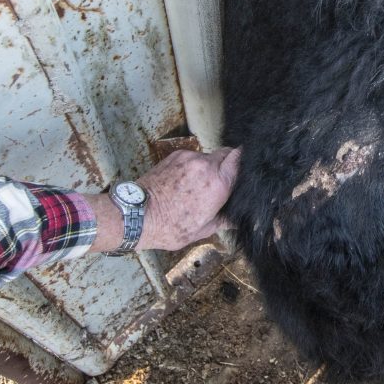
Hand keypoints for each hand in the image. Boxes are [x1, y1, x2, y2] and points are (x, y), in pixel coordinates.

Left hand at [88, 147, 240, 252]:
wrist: (137, 215)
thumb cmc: (170, 227)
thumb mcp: (203, 230)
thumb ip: (225, 219)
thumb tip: (240, 219)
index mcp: (218, 184)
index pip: (240, 158)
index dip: (245, 162)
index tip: (245, 170)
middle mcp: (206, 166)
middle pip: (227, 154)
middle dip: (228, 166)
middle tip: (223, 181)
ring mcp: (189, 158)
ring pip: (209, 156)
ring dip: (209, 168)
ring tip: (200, 186)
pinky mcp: (175, 156)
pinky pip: (192, 157)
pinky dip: (193, 167)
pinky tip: (186, 182)